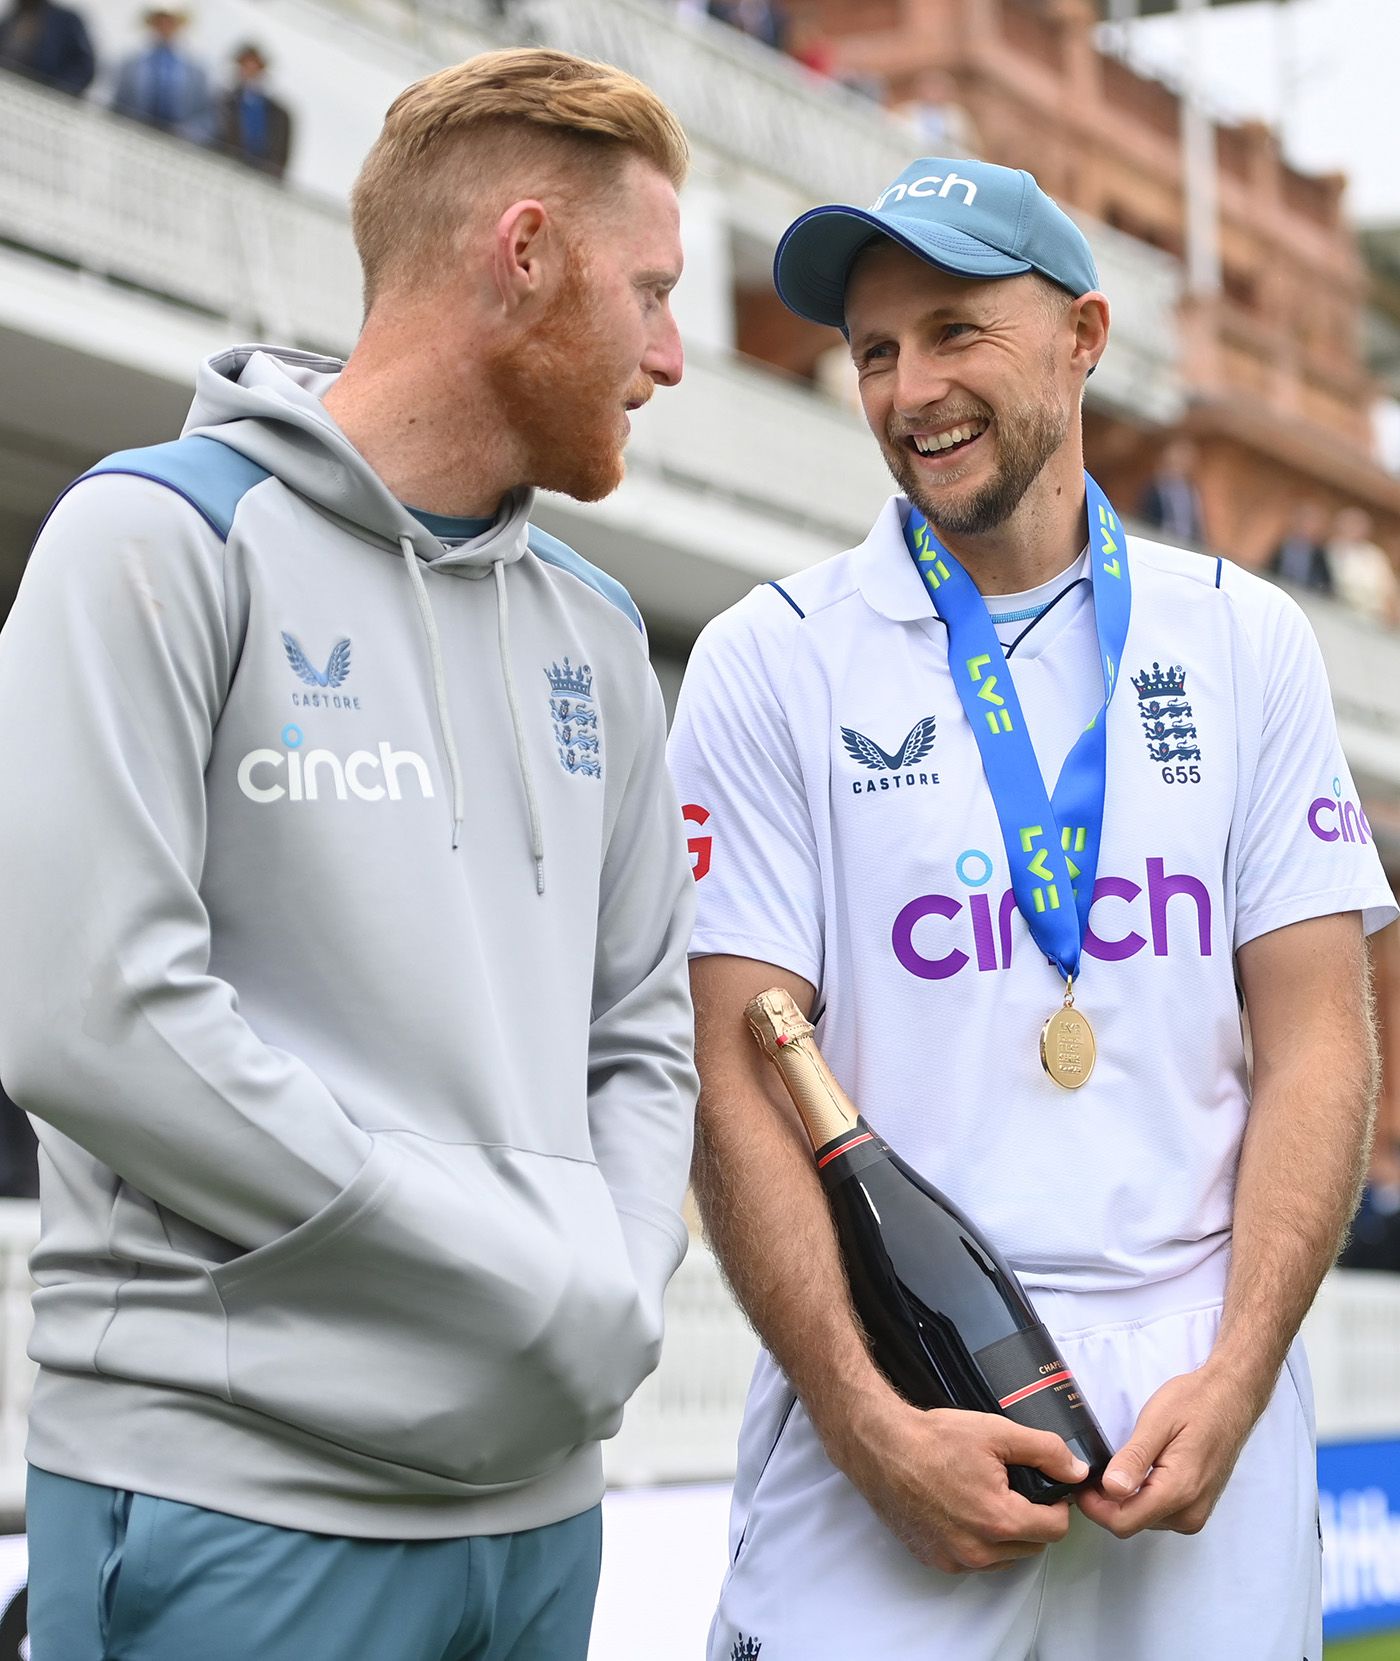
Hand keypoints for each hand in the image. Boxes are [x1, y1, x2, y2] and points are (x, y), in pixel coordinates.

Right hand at [832, 1395, 1087, 1573]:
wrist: (882, 1446)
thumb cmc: (934, 1438)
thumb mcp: (996, 1431)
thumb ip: (1045, 1450)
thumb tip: (1077, 1470)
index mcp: (999, 1520)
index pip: (1056, 1528)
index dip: (1056, 1503)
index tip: (1043, 1486)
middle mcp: (979, 1550)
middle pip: (1032, 1545)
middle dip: (1032, 1518)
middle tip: (1013, 1487)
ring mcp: (955, 1559)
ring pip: (1005, 1557)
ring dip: (1006, 1534)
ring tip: (986, 1496)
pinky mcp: (935, 1561)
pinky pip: (975, 1560)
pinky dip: (978, 1541)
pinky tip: (963, 1509)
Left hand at [1077, 1366, 1263, 1539]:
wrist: (1230, 1399)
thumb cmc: (1194, 1403)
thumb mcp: (1156, 1423)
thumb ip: (1134, 1459)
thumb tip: (1111, 1489)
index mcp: (1179, 1491)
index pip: (1124, 1522)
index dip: (1094, 1507)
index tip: (1079, 1483)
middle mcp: (1189, 1513)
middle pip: (1131, 1523)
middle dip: (1106, 1503)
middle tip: (1092, 1469)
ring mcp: (1195, 1513)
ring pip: (1143, 1519)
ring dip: (1123, 1500)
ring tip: (1117, 1466)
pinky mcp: (1195, 1507)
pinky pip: (1158, 1513)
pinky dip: (1140, 1497)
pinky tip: (1136, 1473)